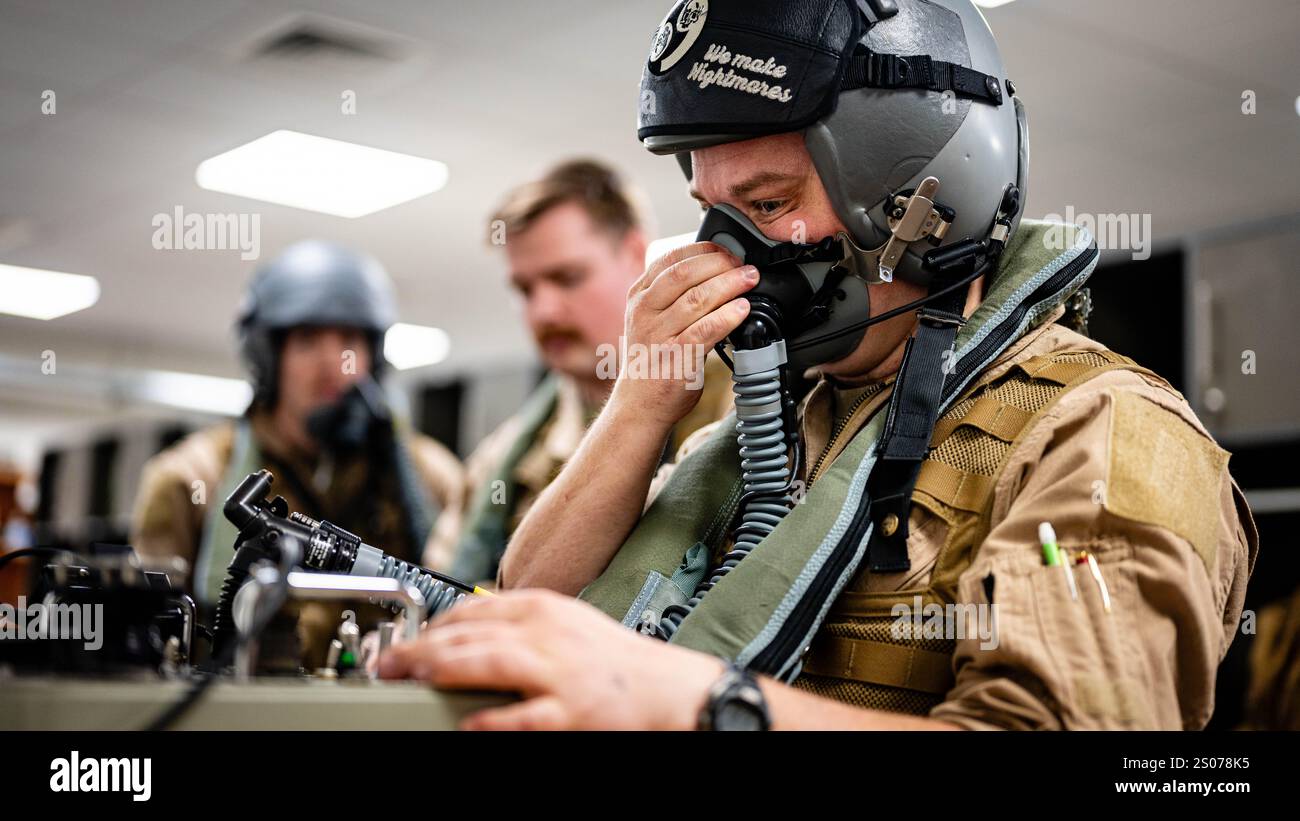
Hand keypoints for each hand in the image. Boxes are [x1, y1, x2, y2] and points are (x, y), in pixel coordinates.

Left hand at [378, 589, 724, 729]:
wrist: (668, 690)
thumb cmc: (614, 662)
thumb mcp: (566, 625)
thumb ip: (519, 625)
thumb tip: (463, 633)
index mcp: (544, 610)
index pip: (473, 610)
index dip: (429, 625)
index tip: (404, 640)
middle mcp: (547, 635)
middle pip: (470, 633)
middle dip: (420, 647)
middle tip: (388, 663)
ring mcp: (558, 674)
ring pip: (487, 663)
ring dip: (442, 668)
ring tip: (411, 677)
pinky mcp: (570, 713)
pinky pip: (523, 717)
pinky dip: (492, 720)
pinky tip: (467, 724)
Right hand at [611, 242, 756, 428]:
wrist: (639, 404)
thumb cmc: (652, 358)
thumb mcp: (650, 319)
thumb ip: (672, 295)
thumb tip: (717, 271)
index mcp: (639, 296)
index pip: (670, 259)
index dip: (703, 249)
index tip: (726, 250)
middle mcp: (645, 312)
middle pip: (685, 274)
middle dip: (721, 264)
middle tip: (744, 266)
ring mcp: (659, 334)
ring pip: (698, 298)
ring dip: (730, 285)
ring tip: (750, 280)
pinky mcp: (678, 357)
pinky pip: (707, 329)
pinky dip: (728, 315)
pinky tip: (743, 309)